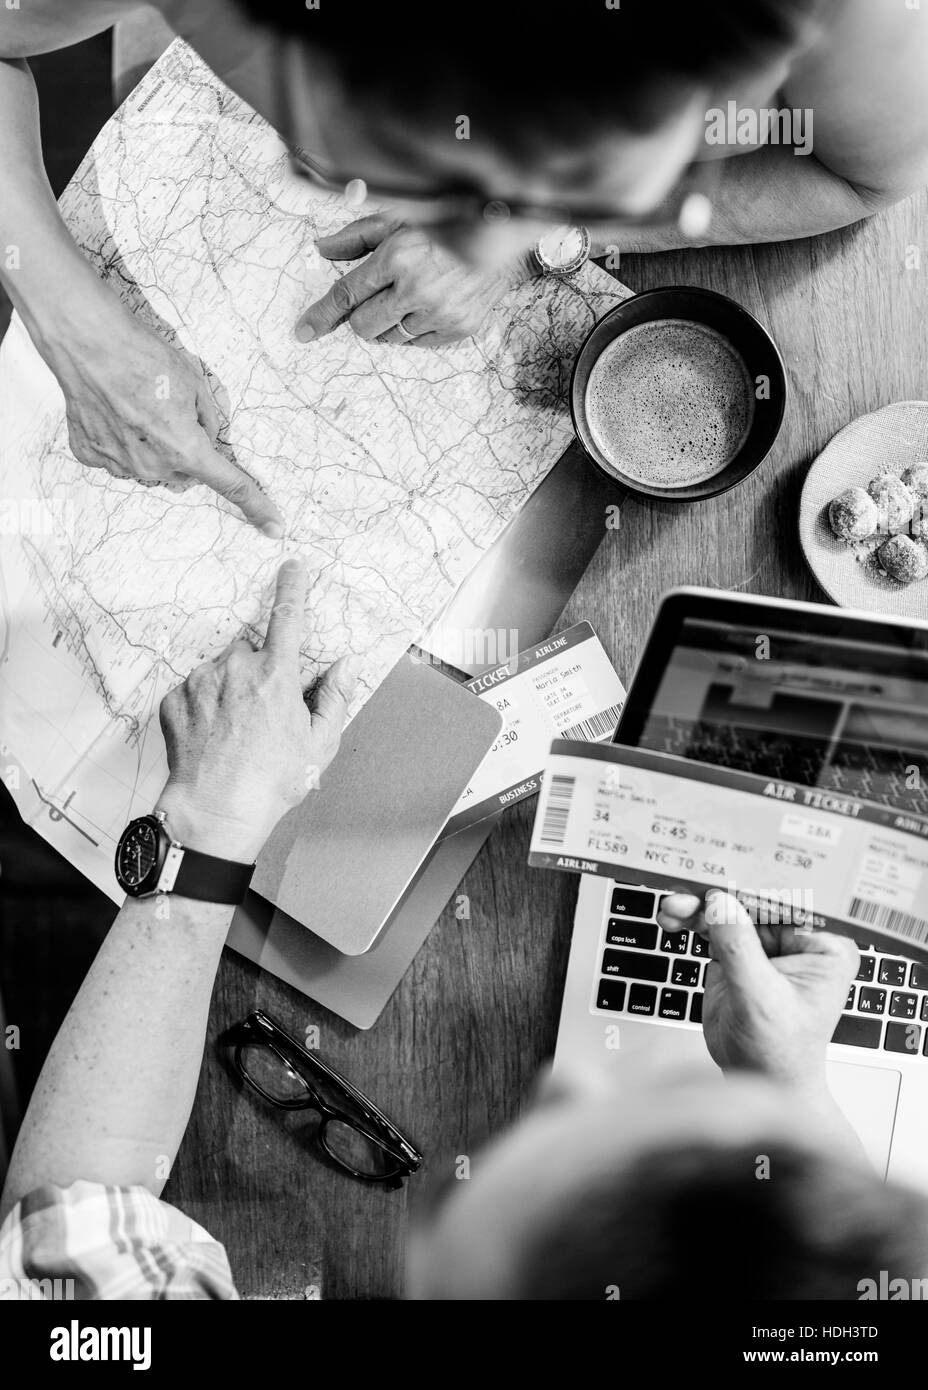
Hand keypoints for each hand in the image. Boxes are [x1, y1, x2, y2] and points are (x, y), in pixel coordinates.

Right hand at [43, 278, 284, 534]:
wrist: (86, 340)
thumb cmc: (142, 355)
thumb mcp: (195, 383)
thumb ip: (209, 420)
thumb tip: (210, 439)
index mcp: (185, 449)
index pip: (229, 484)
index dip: (255, 505)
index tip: (274, 527)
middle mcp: (151, 466)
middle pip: (186, 476)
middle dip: (189, 454)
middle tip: (175, 415)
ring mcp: (118, 464)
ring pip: (152, 471)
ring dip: (155, 449)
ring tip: (141, 407)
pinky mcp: (91, 454)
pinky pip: (119, 460)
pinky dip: (123, 442)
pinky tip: (116, 411)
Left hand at [155, 558, 358, 860]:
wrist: (215, 812)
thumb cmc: (271, 782)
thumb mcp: (320, 743)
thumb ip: (335, 697)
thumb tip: (346, 664)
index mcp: (275, 675)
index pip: (288, 617)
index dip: (293, 588)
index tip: (293, 567)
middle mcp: (235, 669)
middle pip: (251, 653)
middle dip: (259, 672)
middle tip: (263, 715)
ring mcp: (200, 682)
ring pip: (220, 670)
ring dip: (229, 688)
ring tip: (235, 730)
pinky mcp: (174, 698)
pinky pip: (194, 689)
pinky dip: (204, 704)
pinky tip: (213, 734)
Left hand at [295, 215, 528, 346]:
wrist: (504, 233)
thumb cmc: (446, 219)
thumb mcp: (399, 216)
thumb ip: (357, 237)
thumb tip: (321, 250)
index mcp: (397, 257)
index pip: (346, 295)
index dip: (321, 316)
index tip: (303, 332)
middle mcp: (417, 290)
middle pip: (364, 326)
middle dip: (359, 317)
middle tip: (374, 299)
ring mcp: (441, 313)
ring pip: (391, 338)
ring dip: (387, 323)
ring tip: (406, 297)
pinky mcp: (459, 328)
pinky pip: (419, 344)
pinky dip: (413, 330)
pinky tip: (425, 307)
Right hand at [658, 890, 858, 1089]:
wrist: (758, 1082)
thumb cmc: (781, 1054)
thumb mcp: (762, 999)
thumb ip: (739, 949)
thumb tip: (720, 903)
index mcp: (823, 946)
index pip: (790, 900)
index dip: (754, 883)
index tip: (724, 872)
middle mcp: (796, 941)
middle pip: (753, 901)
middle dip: (717, 895)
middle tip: (687, 892)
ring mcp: (763, 947)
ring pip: (727, 910)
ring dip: (697, 907)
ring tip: (673, 908)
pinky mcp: (736, 954)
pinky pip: (711, 927)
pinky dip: (690, 921)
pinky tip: (672, 919)